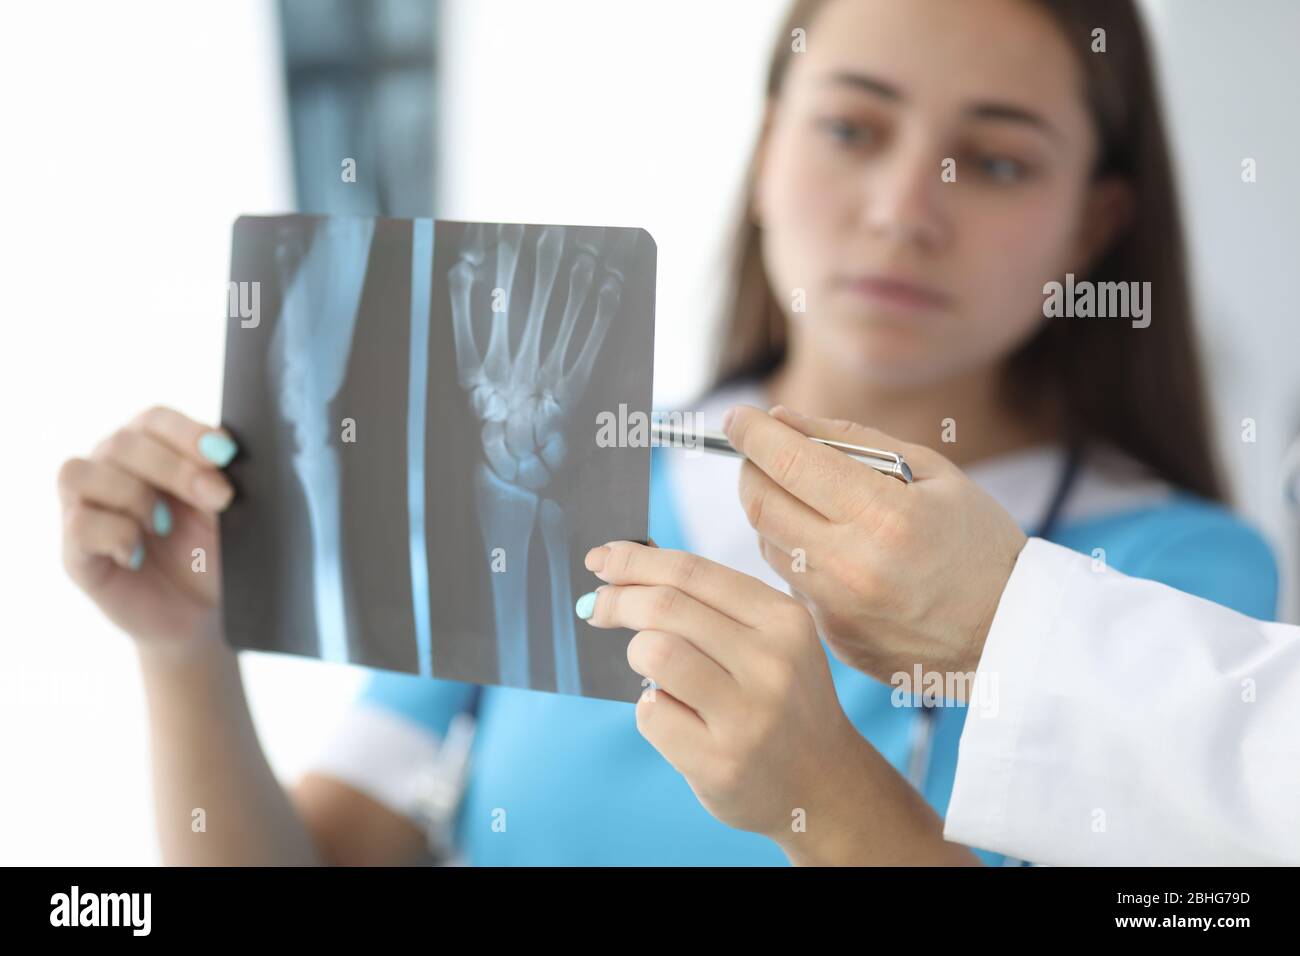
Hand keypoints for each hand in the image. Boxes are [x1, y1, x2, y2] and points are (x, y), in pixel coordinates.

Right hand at [58, 406, 236, 652]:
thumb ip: (222, 477)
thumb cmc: (215, 553)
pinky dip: (114, 535)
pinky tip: (139, 555)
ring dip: (132, 496)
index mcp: (151, 449)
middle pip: (123, 443)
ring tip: (164, 527)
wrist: (203, 614)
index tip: (226, 453)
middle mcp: (110, 470)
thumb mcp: (230, 514)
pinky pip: (77, 524)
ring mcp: (86, 509)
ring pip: (79, 473)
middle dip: (177, 469)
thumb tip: (226, 452)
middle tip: (219, 499)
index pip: (155, 420)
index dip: (188, 432)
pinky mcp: (75, 553)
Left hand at [578, 539, 867, 844]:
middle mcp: (772, 663)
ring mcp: (748, 716)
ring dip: (637, 654)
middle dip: (616, 600)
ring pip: (654, 653)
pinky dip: (651, 709)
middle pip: (664, 606)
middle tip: (595, 607)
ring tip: (651, 669)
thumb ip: (712, 604)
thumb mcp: (770, 641)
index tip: (601, 559)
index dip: (635, 560)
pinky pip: (651, 713)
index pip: (692, 571)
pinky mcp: (720, 763)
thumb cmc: (782, 702)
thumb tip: (633, 562)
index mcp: (784, 620)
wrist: (824, 784)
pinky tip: (678, 719)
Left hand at [724, 404, 1027, 690]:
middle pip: (761, 504)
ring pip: (767, 544)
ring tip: (803, 499)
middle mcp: (852, 566)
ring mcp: (837, 608)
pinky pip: (790, 583)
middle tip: (758, 453)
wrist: (1010, 633)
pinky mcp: (831, 637)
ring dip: (770, 511)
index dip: (752, 432)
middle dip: (750, 468)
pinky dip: (796, 555)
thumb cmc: (978, 542)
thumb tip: (782, 419)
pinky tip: (831, 549)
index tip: (738, 416)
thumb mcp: (934, 472)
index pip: (788, 462)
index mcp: (886, 516)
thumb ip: (853, 441)